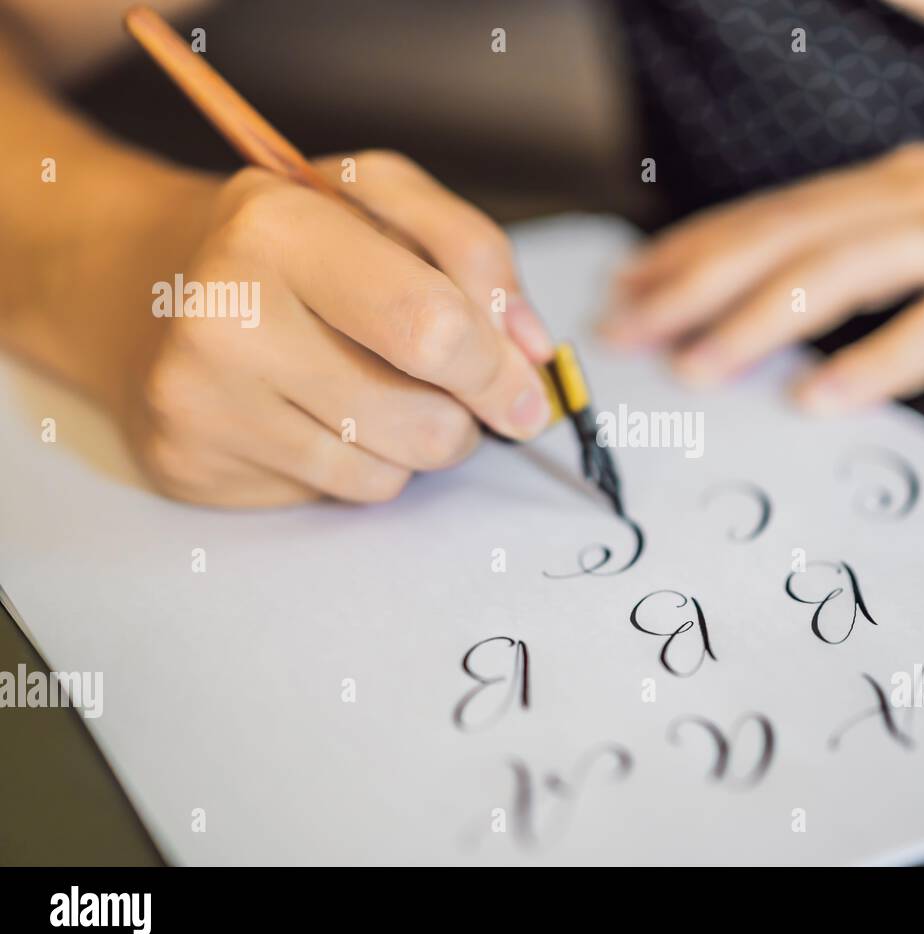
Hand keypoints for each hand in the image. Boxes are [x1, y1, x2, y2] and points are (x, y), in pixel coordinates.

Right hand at [112, 151, 552, 506]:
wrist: (145, 279)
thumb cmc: (292, 241)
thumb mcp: (384, 199)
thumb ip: (475, 254)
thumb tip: (530, 350)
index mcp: (280, 227)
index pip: (431, 328)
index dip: (499, 371)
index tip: (526, 389)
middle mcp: (226, 316)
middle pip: (424, 423)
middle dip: (469, 418)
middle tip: (462, 392)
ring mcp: (201, 400)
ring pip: (388, 475)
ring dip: (415, 441)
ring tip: (377, 388)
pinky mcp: (192, 463)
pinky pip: (338, 496)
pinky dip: (358, 464)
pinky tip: (321, 415)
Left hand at [602, 143, 923, 410]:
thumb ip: (883, 252)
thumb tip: (795, 306)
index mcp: (903, 184)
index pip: (772, 215)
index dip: (693, 251)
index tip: (633, 288)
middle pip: (783, 236)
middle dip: (693, 284)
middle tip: (628, 328)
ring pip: (839, 273)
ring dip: (757, 323)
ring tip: (697, 367)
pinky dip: (872, 367)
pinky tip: (821, 402)